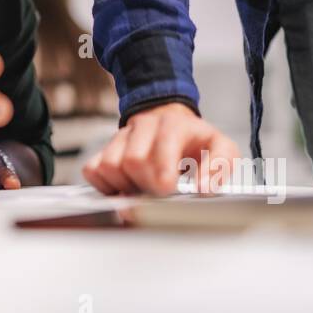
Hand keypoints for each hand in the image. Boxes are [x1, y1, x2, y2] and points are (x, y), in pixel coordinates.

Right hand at [82, 101, 239, 195]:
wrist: (171, 119)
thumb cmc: (195, 139)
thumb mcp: (220, 147)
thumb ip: (220, 166)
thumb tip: (204, 189)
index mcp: (172, 125)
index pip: (159, 150)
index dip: (162, 176)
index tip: (168, 190)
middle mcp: (143, 126)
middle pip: (131, 161)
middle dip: (144, 185)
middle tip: (156, 192)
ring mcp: (121, 137)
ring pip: (108, 165)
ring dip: (124, 185)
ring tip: (142, 188)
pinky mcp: (105, 148)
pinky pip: (92, 169)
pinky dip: (103, 184)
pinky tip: (123, 186)